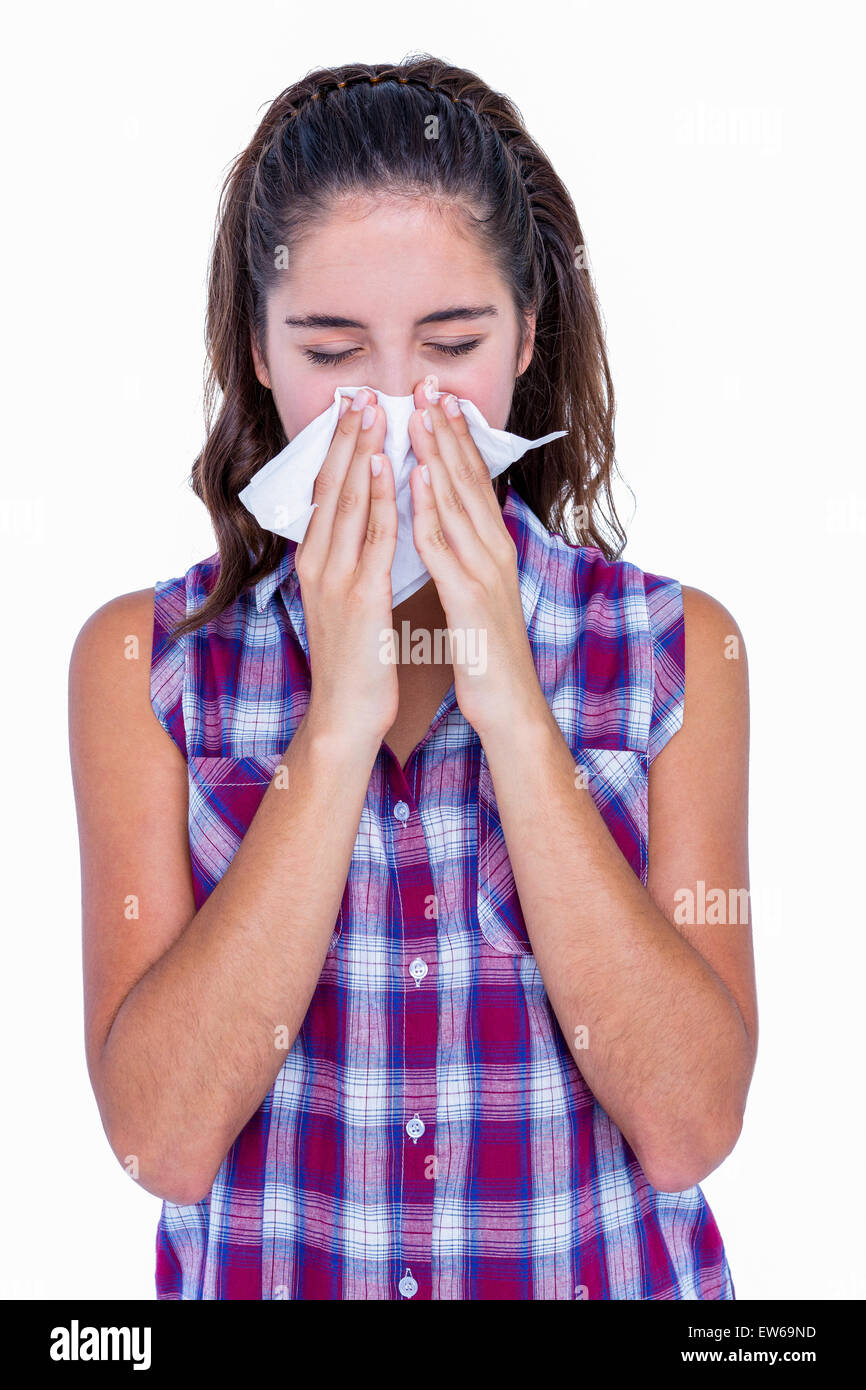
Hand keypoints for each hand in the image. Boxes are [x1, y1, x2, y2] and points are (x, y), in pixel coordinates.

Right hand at [295, 388, 398, 746]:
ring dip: (359, 451)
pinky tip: (385, 465)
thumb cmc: (354, 661)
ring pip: (347, 501)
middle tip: (360, 392)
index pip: (324, 493)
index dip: (336, 449)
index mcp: (316, 562)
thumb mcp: (346, 602)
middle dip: (345, 437)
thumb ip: (351, 563)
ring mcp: (335, 577)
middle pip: (329, 486)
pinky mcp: (359, 596)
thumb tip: (364, 529)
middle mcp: (318, 562)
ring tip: (371, 410)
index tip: (351, 410)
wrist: (345, 714)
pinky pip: (372, 536)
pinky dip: (378, 497)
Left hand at [407, 375, 548, 741]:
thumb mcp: (478, 595)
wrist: (511, 707)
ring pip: (458, 502)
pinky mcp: (471, 597)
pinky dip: (429, 509)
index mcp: (493, 549)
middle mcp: (495, 551)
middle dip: (447, 431)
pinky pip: (445, 545)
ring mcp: (485, 572)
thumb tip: (450, 528)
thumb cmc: (489, 655)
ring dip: (436, 455)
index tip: (437, 400)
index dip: (455, 440)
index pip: (473, 483)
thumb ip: (466, 558)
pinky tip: (414, 480)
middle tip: (428, 386)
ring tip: (418, 415)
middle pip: (469, 480)